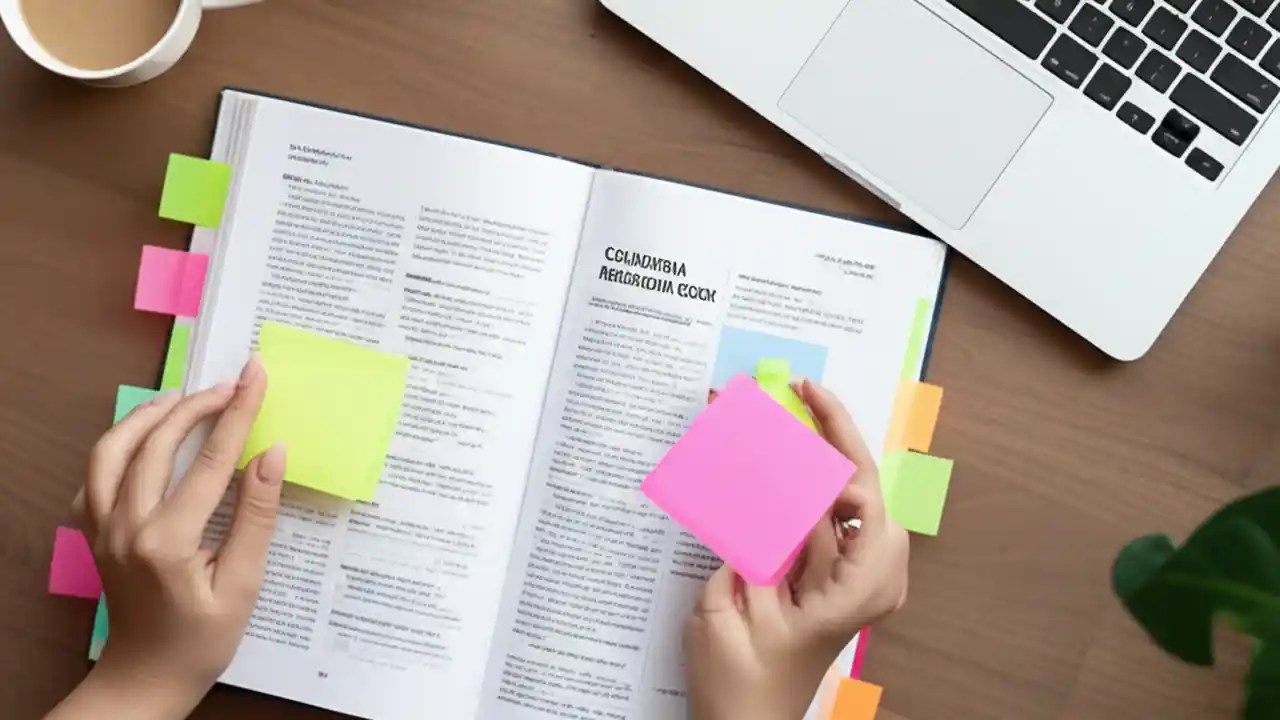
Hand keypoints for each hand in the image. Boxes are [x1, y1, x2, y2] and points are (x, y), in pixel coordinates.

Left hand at [47, 356, 284, 719]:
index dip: (236, 413)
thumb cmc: (201, 640)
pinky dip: (117, 448)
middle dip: (197, 406)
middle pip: (157, 444)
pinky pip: (94, 476)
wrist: (145, 679)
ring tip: (183, 399)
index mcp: (167, 540)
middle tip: (232, 384)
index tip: (255, 376)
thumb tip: (270, 454)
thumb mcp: (243, 584)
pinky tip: (143, 441)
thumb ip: (256, 516)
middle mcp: (125, 526)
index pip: (209, 460)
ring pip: (111, 450)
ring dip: (148, 417)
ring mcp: (101, 528)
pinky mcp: (93, 533)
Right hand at [684, 379, 908, 719]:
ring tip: (782, 416)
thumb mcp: (733, 603)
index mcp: (857, 588)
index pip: (857, 492)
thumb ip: (753, 534)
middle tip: (796, 391)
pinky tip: (776, 463)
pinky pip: (827, 519)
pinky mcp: (831, 578)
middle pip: (859, 486)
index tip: (800, 397)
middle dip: (828, 435)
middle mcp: (871, 579)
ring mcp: (855, 578)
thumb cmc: (739, 682)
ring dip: (814, 457)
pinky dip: (803, 488)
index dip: (831, 438)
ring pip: (844, 498)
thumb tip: (762, 466)